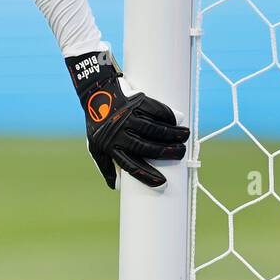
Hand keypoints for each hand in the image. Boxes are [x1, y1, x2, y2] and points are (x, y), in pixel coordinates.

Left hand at [65, 49, 188, 189]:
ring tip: (185, 136)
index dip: (146, 176)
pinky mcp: (135, 101)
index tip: (163, 183)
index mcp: (109, 146)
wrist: (95, 92)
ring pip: (154, 129)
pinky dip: (167, 115)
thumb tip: (116, 187)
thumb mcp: (95, 145)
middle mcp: (118, 132)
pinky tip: (177, 120)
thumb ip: (105, 165)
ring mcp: (127, 116)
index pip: (130, 165)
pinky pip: (155, 110)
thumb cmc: (97, 123)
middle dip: (167, 152)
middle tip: (181, 153)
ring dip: (172, 134)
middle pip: (147, 147)